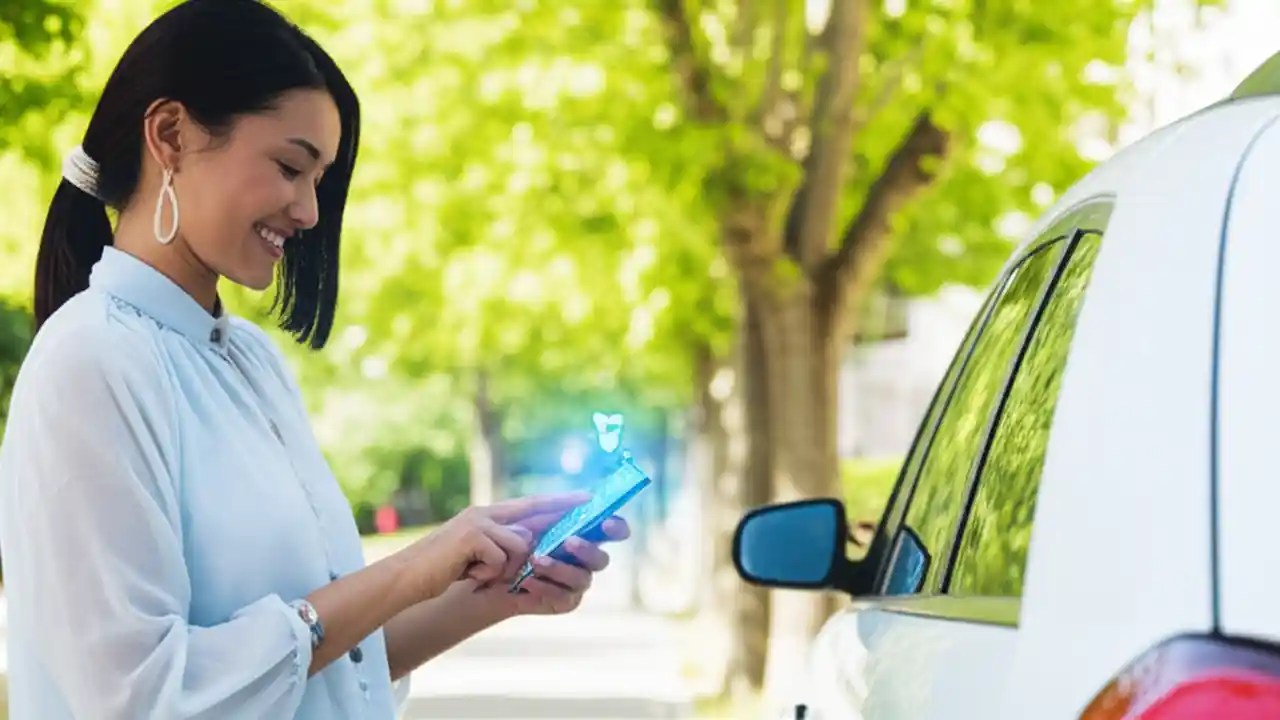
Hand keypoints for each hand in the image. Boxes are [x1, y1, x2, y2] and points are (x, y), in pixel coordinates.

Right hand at [408, 491, 589, 601]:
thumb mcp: (477, 555)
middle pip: (532, 521)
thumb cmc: (442, 569)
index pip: (532, 504)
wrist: (406, 577)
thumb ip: (503, 545)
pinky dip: (488, 574)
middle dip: (542, 540)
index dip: (561, 501)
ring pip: (521, 546)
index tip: (589, 497)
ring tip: (476, 572)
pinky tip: (468, 574)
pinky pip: (502, 559)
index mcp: (488, 514)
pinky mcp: (473, 536)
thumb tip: (530, 543)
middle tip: (527, 556)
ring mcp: (479, 522)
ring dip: (503, 569)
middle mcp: (485, 513)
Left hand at [488, 515, 631, 616]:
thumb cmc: (509, 536)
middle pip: (602, 559)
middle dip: (588, 550)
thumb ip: (553, 504)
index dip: (617, 528)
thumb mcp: (525, 514)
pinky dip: (546, 587)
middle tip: (569, 542)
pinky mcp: (563, 602)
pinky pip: (564, 597)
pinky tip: (526, 580)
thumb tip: (587, 497)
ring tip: (535, 560)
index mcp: (583, 534)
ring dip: (560, 568)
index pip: (613, 531)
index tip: (607, 523)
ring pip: (582, 579)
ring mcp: (576, 583)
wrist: (484, 570)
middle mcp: (585, 560)